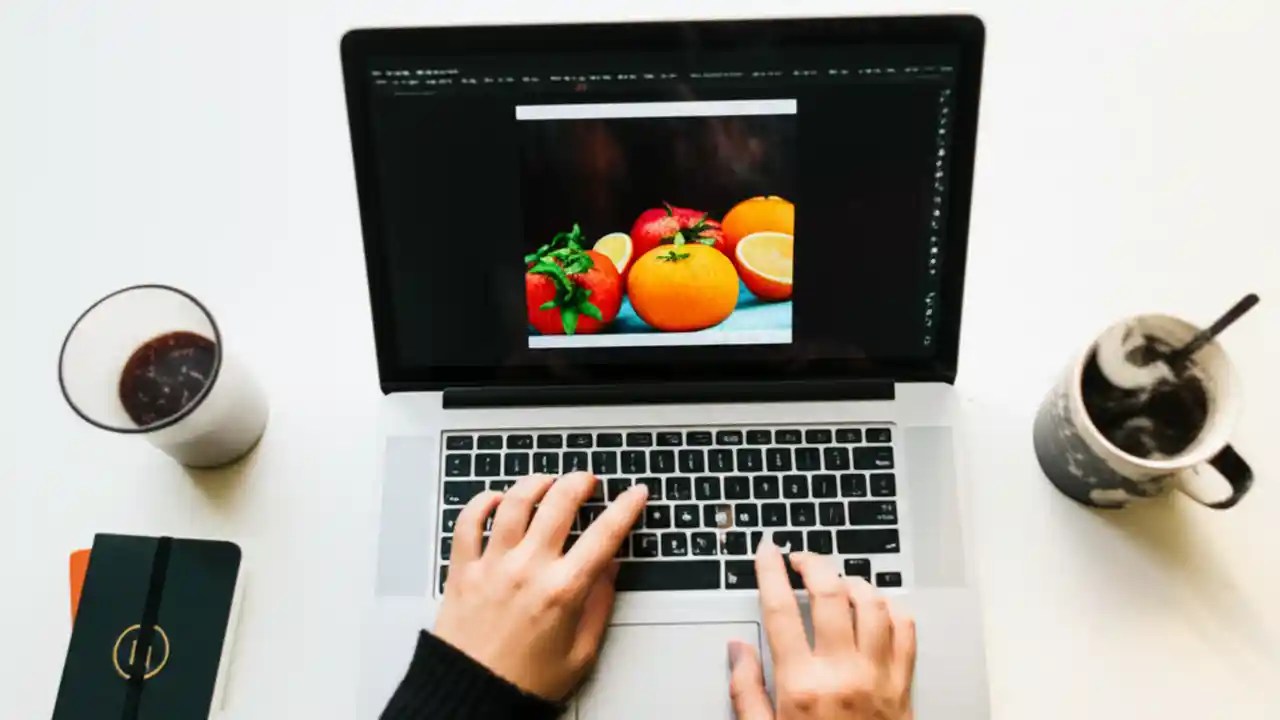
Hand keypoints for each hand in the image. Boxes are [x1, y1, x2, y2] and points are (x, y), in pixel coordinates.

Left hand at [433, 472, 647, 700]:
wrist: (472, 696)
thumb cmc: (524, 682)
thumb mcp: (581, 653)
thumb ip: (599, 605)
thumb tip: (609, 569)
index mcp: (563, 591)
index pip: (604, 535)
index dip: (626, 508)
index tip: (635, 494)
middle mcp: (528, 570)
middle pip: (559, 503)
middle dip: (580, 482)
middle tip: (588, 480)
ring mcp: (493, 565)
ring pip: (515, 502)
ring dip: (536, 483)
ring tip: (547, 481)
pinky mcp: (463, 569)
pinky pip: (469, 521)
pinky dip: (483, 502)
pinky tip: (497, 499)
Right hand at [729, 540, 916, 719]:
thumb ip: (746, 691)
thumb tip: (736, 649)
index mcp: (802, 686)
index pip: (782, 610)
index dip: (770, 572)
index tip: (767, 552)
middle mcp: (843, 674)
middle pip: (831, 593)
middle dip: (813, 563)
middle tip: (800, 557)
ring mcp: (879, 677)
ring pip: (872, 603)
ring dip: (853, 582)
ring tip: (836, 581)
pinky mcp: (904, 686)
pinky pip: (905, 629)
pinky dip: (891, 608)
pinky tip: (875, 607)